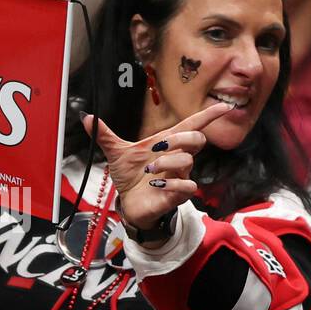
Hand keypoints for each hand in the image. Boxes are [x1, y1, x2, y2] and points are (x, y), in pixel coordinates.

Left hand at [81, 101, 232, 232]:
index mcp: (167, 143)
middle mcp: (177, 158)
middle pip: (197, 139)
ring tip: (148, 172)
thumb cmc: (130, 176)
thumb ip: (104, 135)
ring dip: (167, 162)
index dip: (208, 115)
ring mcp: (179, 176)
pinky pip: (188, 187)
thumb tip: (87, 117)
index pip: (192, 125)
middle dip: (181, 139)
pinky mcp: (177, 195)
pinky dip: (171, 185)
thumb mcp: (116, 153)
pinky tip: (155, 186)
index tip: (224, 106)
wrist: (128, 203)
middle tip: (158, 147)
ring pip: (189, 162)